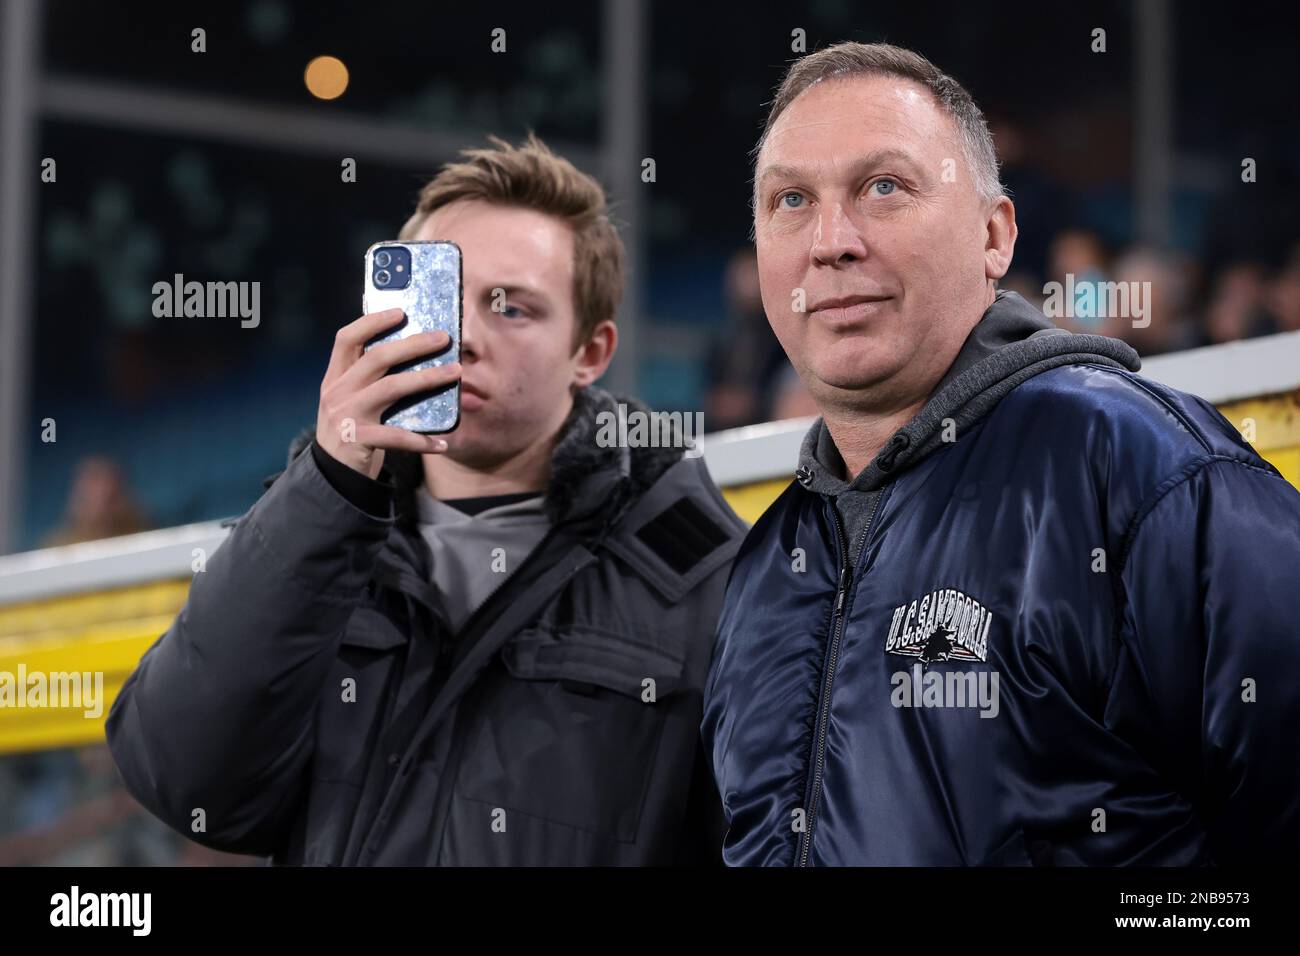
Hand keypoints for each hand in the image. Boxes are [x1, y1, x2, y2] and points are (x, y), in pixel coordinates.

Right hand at [316, 308, 460, 478]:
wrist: (332, 476)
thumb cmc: (353, 431)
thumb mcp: (352, 401)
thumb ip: (370, 381)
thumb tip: (416, 356)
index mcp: (335, 378)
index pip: (346, 339)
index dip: (372, 322)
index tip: (400, 312)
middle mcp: (338, 392)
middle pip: (377, 358)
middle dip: (413, 344)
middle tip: (443, 338)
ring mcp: (346, 416)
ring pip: (391, 388)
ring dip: (427, 378)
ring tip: (456, 373)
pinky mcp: (358, 440)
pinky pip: (397, 436)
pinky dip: (422, 440)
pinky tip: (443, 443)